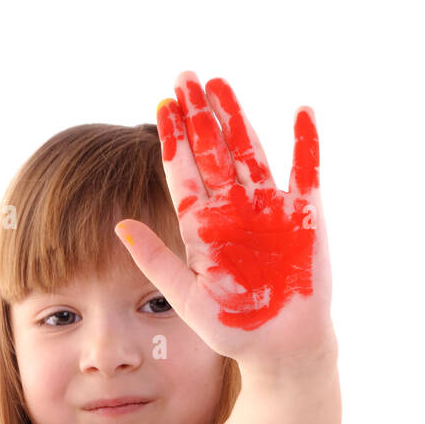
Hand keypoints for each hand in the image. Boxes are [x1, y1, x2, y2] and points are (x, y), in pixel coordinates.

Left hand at [115, 72, 334, 370]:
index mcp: (202, 226)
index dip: (173, 138)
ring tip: (221, 83)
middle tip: (185, 76)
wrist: (279, 347)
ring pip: (250, 152)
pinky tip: (301, 112)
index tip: (162, 103)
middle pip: (213, 151)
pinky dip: (306, 143)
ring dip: (237, 117)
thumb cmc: (231, 327)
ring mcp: (268, 209)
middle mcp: (233, 210)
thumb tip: (118, 224)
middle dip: (199, 115)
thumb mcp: (186, 296)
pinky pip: (306, 172)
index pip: (184, 172)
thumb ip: (155, 259)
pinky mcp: (304, 216)